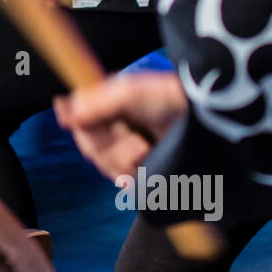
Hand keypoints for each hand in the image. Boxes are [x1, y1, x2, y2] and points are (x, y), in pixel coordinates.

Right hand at [53, 71, 187, 181]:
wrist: (207, 121)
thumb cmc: (172, 99)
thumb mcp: (132, 93)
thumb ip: (97, 102)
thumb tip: (64, 111)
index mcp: (107, 102)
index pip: (76, 116)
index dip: (76, 122)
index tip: (78, 123)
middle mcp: (113, 124)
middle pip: (88, 143)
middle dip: (109, 144)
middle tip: (136, 140)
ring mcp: (126, 148)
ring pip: (103, 163)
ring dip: (123, 159)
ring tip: (146, 149)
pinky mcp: (139, 169)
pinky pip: (120, 179)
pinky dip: (129, 175)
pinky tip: (143, 166)